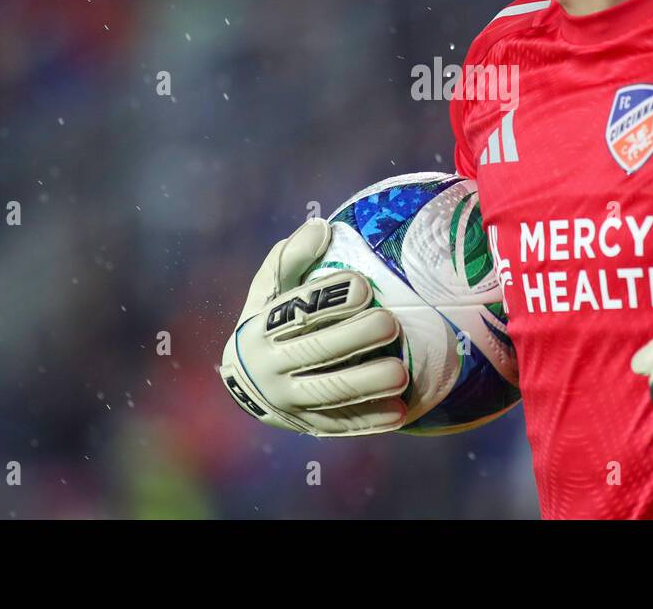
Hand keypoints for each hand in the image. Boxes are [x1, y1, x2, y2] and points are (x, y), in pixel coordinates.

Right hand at [219, 218, 408, 435]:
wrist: (251, 380)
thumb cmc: (272, 318)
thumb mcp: (271, 287)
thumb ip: (293, 256)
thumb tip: (321, 227)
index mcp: (260, 329)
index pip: (294, 313)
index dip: (329, 299)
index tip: (364, 285)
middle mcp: (270, 368)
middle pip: (315, 352)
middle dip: (354, 338)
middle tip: (390, 323)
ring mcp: (288, 401)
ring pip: (329, 393)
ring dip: (367, 383)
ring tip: (401, 373)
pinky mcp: (308, 425)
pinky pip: (341, 424)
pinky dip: (370, 419)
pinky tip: (399, 412)